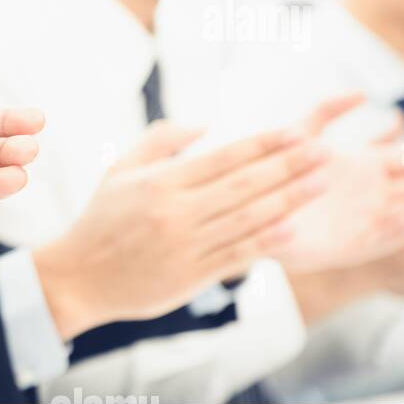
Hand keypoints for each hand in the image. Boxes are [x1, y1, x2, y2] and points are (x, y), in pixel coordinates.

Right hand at [33, 121, 329, 338]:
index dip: (264, 144)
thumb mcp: (119, 172)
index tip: (297, 132)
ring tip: (322, 183)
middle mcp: (175, 213)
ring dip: (290, 199)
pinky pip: (236, 255)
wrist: (77, 278)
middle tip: (326, 151)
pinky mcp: (190, 277)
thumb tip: (203, 124)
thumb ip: (159, 143)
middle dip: (289, 166)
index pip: (223, 157)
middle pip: (244, 185)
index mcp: (159, 184)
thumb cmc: (99, 222)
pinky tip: (294, 227)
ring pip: (247, 219)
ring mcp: (185, 246)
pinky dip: (267, 241)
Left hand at [273, 97, 403, 272]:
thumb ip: (326, 110)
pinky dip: (395, 228)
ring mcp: (368, 220)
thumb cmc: (279, 175)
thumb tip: (361, 92)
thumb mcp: (301, 134)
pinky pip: (381, 239)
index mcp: (372, 168)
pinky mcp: (351, 245)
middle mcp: (378, 194)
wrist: (252, 213)